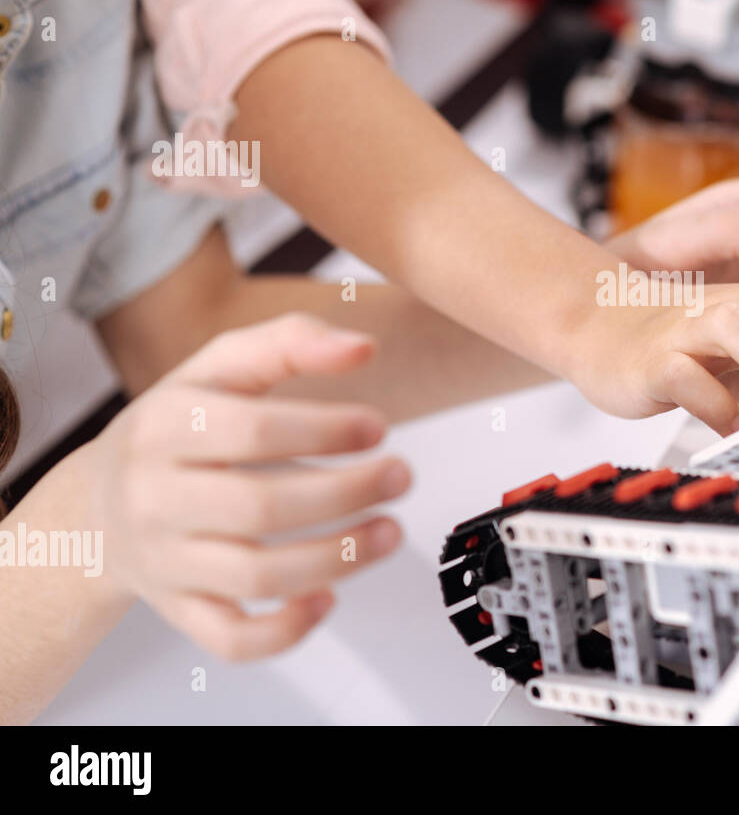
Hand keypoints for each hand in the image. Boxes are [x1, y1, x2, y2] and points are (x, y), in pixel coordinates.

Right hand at [82, 314, 408, 660]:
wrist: (94, 506)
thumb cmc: (175, 428)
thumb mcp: (217, 369)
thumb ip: (289, 343)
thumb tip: (363, 346)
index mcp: (164, 427)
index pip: (251, 431)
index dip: (325, 430)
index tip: (378, 427)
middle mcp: (156, 498)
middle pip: (259, 508)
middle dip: (346, 494)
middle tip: (400, 476)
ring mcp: (167, 562)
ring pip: (254, 578)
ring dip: (337, 560)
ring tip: (390, 532)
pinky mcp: (179, 610)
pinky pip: (230, 638)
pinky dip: (285, 630)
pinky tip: (330, 597)